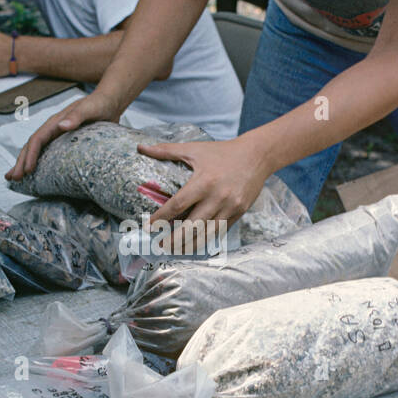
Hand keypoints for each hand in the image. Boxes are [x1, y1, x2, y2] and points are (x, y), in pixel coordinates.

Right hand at [5, 90, 120, 181]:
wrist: (109, 101)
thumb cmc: (100, 104)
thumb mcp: (90, 109)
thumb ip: (77, 116)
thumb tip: (61, 126)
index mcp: (56, 122)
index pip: (37, 140)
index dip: (31, 156)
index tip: (27, 171)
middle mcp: (53, 128)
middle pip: (31, 146)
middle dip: (21, 162)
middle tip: (13, 179)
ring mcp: (57, 134)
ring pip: (36, 150)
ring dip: (24, 163)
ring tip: (15, 178)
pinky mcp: (63, 140)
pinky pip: (46, 152)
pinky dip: (37, 162)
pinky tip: (35, 172)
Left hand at [139, 136, 270, 233]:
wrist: (257, 155)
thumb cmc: (222, 152)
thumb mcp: (194, 149)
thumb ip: (166, 150)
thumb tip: (141, 148)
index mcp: (203, 182)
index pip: (177, 204)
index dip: (161, 217)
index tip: (149, 226)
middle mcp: (217, 197)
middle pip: (192, 226)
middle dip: (174, 239)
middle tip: (160, 245)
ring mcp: (230, 207)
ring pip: (207, 233)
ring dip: (190, 244)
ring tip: (176, 250)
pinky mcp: (239, 213)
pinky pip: (221, 231)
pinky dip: (207, 239)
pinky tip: (195, 244)